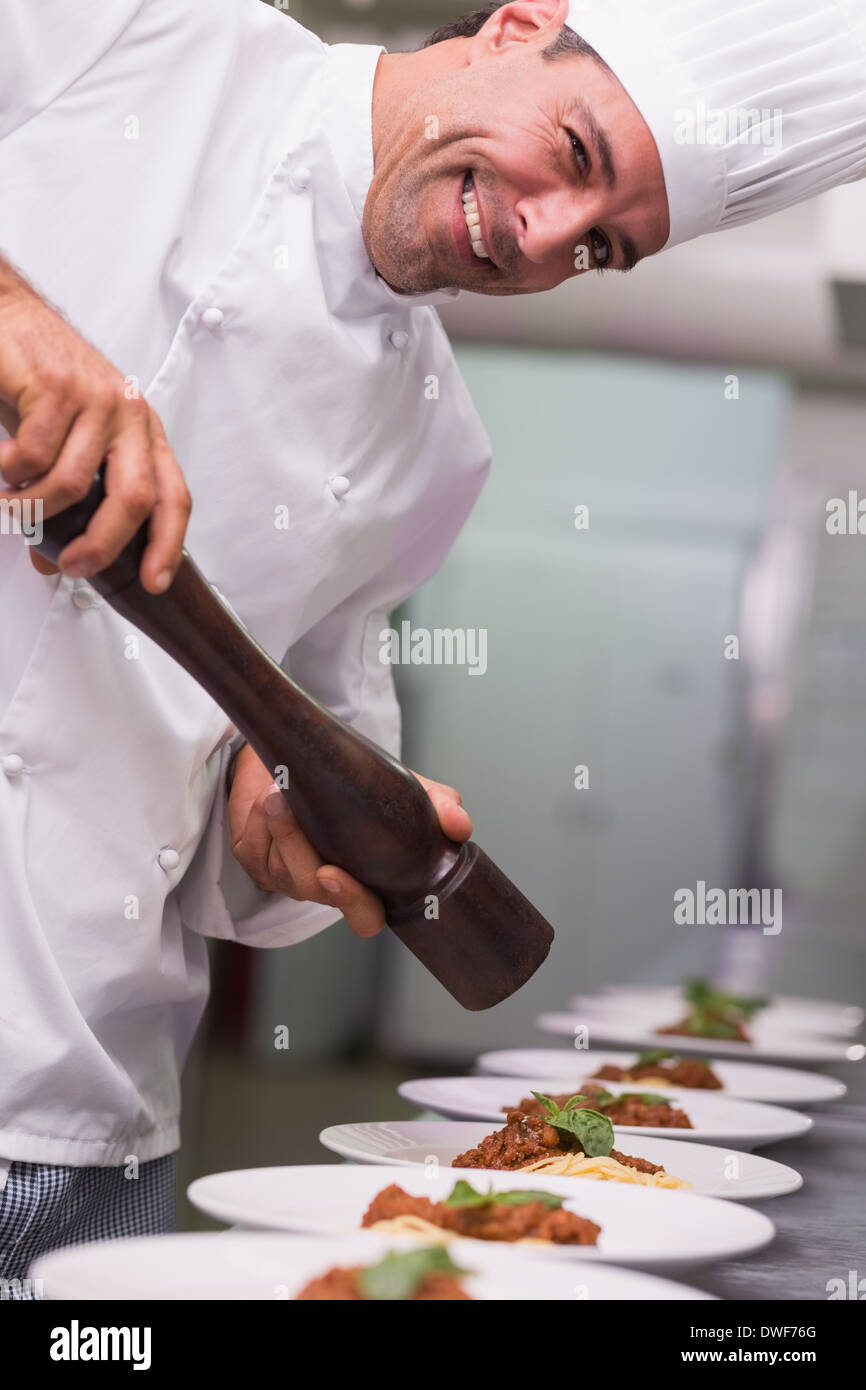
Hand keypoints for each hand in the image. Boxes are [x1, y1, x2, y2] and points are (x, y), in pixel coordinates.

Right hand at [0, 263, 190, 592]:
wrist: (7, 318)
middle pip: (134, 499)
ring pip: (73, 483)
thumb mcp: (64, 446)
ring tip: (10, 505)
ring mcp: (97, 399)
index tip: (153, 582)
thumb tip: (52, 561)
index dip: (167, 545)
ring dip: (34, 508)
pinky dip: (10, 473)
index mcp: (143, 434)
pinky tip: (1, 467)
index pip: (174, 496)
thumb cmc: (39, 383)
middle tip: (68, 562)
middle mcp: (129, 415)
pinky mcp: (57, 387)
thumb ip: (69, 502)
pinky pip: (34, 456)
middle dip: (99, 544)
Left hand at [227, 743, 472, 937]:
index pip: (364, 918)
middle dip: (296, 846)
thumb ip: (438, 807)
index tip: (336, 875)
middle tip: (286, 806)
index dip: (351, 905)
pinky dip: (256, 817)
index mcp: (364, 882)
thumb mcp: (405, 791)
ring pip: (277, 865)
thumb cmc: (359, 788)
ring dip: (275, 822)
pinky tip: (268, 798)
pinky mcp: (255, 859)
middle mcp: (325, 886)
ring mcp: (286, 877)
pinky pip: (251, 846)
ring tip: (281, 790)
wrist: (308, 760)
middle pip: (310, 887)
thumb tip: (460, 826)